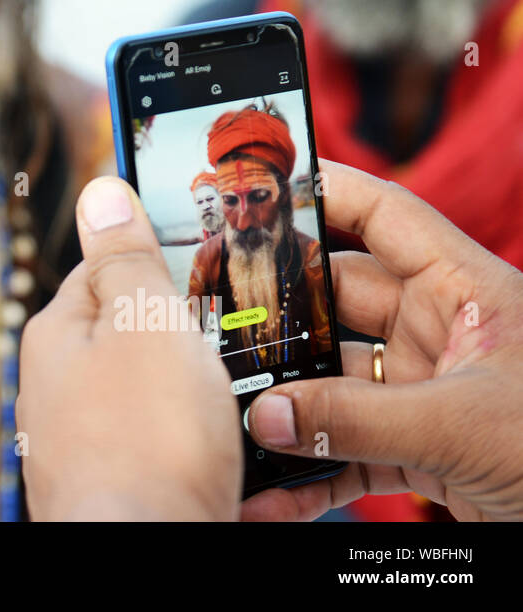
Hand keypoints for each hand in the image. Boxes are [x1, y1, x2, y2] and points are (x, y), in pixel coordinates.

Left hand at [17, 177, 240, 519]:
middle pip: (134, 335)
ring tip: (237, 407)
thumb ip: (124, 256)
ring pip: (155, 396)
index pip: (107, 269)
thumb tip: (99, 193)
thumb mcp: (143, 319)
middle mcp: (57, 388)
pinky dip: (196, 446)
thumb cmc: (145, 439)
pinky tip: (225, 455)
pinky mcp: (116, 488)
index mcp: (57, 334)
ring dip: (199, 396)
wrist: (143, 553)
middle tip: (234, 346)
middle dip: (188, 337)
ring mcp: (83, 442)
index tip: (207, 267)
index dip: (162, 263)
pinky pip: (165, 449)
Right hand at [242, 160, 522, 521]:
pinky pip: (347, 449)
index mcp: (465, 291)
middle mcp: (441, 331)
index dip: (323, 191)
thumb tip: (267, 414)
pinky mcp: (421, 448)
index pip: (383, 215)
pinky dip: (308, 470)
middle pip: (337, 301)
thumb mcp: (465, 426)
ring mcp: (427, 391)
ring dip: (285, 407)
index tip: (256, 189)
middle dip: (279, 317)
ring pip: (333, 383)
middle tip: (216, 325)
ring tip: (234, 417)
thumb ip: (358, 419)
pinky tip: (271, 491)